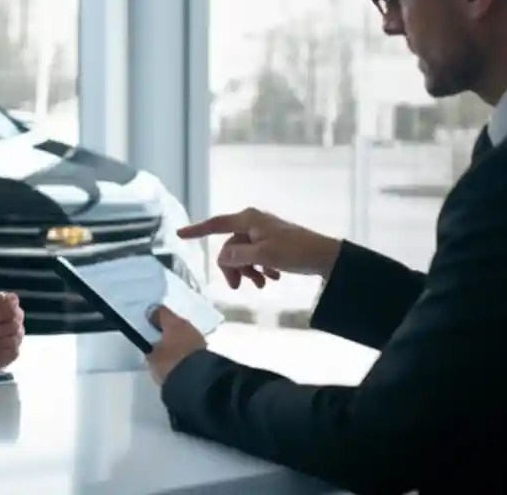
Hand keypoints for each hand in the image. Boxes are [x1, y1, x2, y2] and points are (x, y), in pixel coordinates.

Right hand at [146, 306, 206, 384]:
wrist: (197, 380)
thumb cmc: (170, 362)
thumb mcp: (153, 357)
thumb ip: (152, 348)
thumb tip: (155, 346)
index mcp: (173, 322)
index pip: (161, 312)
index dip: (153, 316)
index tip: (147, 322)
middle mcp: (188, 326)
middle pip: (175, 323)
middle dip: (166, 329)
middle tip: (157, 338)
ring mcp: (198, 338)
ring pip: (184, 335)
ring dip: (176, 340)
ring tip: (167, 351)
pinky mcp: (205, 352)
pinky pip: (190, 346)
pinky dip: (184, 350)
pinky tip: (178, 359)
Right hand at [177, 207, 341, 288]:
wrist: (326, 257)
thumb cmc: (295, 252)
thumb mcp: (263, 256)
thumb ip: (238, 256)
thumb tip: (222, 258)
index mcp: (248, 220)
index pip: (216, 224)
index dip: (197, 230)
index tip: (180, 235)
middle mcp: (253, 222)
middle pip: (230, 247)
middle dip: (234, 267)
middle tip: (240, 286)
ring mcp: (263, 232)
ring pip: (243, 254)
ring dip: (248, 271)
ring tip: (262, 284)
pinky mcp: (273, 242)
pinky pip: (256, 256)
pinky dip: (260, 269)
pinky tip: (271, 278)